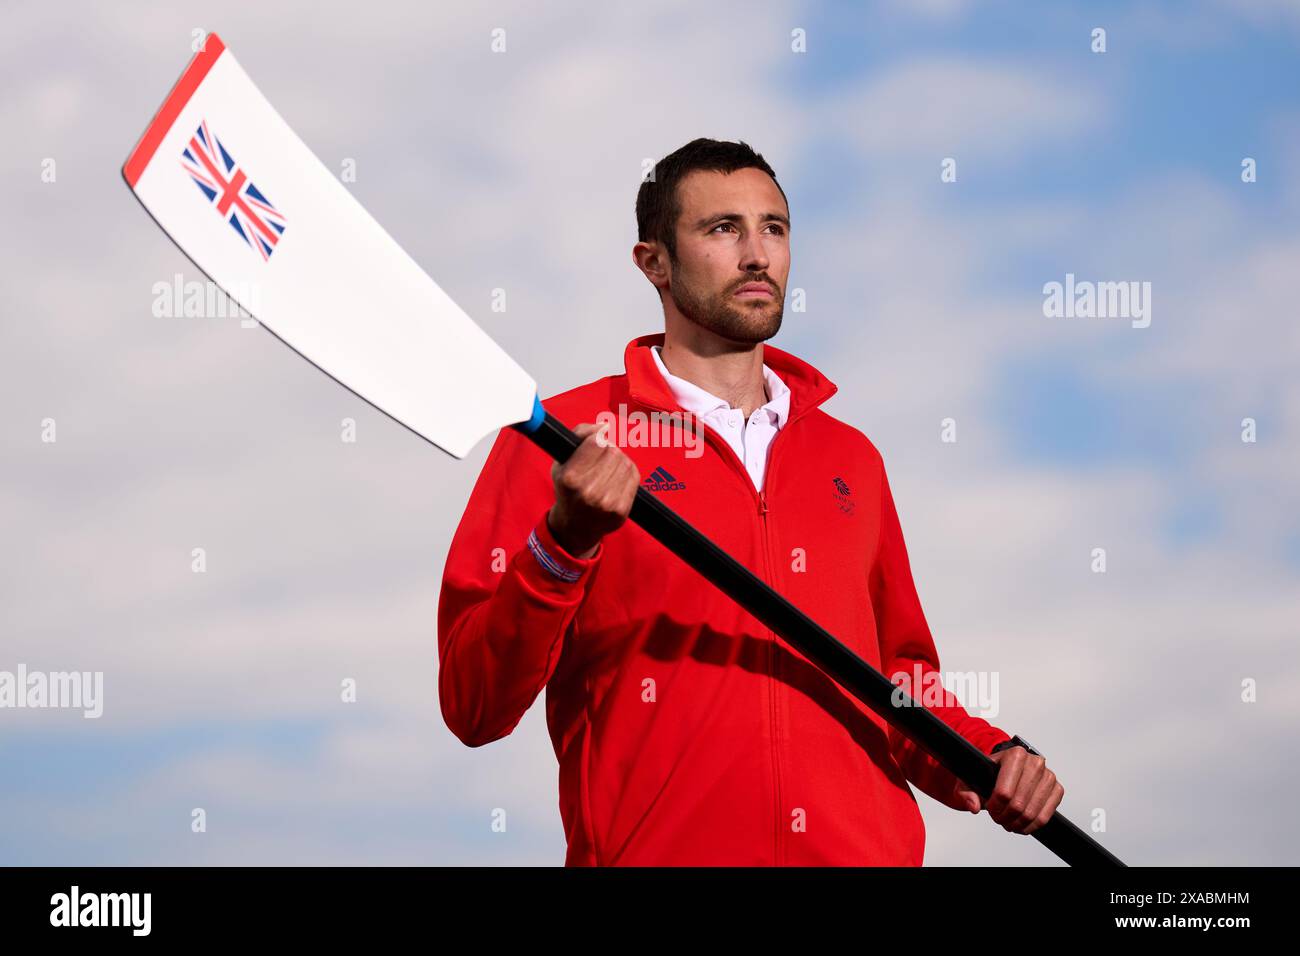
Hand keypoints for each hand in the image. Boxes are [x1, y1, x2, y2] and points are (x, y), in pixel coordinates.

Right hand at [547, 421, 640, 558]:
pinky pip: (634, 477)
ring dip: (618, 462)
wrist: (575, 525)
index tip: (593, 445)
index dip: (596, 440)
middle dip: (608, 451)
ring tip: (607, 471)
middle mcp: (588, 492)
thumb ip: (579, 434)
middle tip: (600, 461)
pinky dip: (627, 473)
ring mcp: (606, 503)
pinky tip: (616, 479)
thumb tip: (604, 426)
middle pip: (613, 451)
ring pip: (625, 462)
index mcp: (570, 478)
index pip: (597, 442)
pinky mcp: (621, 510)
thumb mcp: (561, 461)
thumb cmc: (567, 489)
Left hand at [953, 747, 1063, 834]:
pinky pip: (1046, 817)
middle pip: (1018, 804)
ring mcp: (1048, 776)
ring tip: (1008, 822)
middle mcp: (1035, 762)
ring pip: (1032, 813)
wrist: (1007, 771)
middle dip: (1005, 817)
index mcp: (1015, 755)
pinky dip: (1031, 826)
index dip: (994, 806)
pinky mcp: (1056, 790)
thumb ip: (965, 792)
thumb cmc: (989, 774)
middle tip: (998, 818)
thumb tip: (973, 806)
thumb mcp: (970, 779)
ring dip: (1017, 824)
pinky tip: (1021, 824)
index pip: (1004, 792)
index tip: (990, 808)